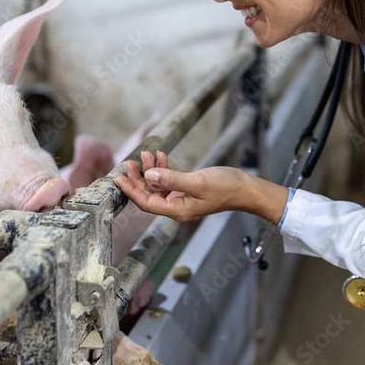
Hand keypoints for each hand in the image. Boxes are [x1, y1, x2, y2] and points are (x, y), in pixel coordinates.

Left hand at [113, 151, 287, 223]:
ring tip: (147, 154)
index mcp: (177, 210)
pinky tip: (162, 156)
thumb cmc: (225, 187)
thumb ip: (172, 179)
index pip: (146, 203)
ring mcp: (182, 199)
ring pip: (158, 185)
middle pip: (149, 194)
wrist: (245, 188)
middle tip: (130, 161)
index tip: (119, 177)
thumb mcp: (197, 182)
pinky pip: (169, 181)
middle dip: (138, 178)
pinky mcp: (188, 190)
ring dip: (151, 171)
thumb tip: (149, 177)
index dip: (131, 190)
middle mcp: (177, 207)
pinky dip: (163, 169)